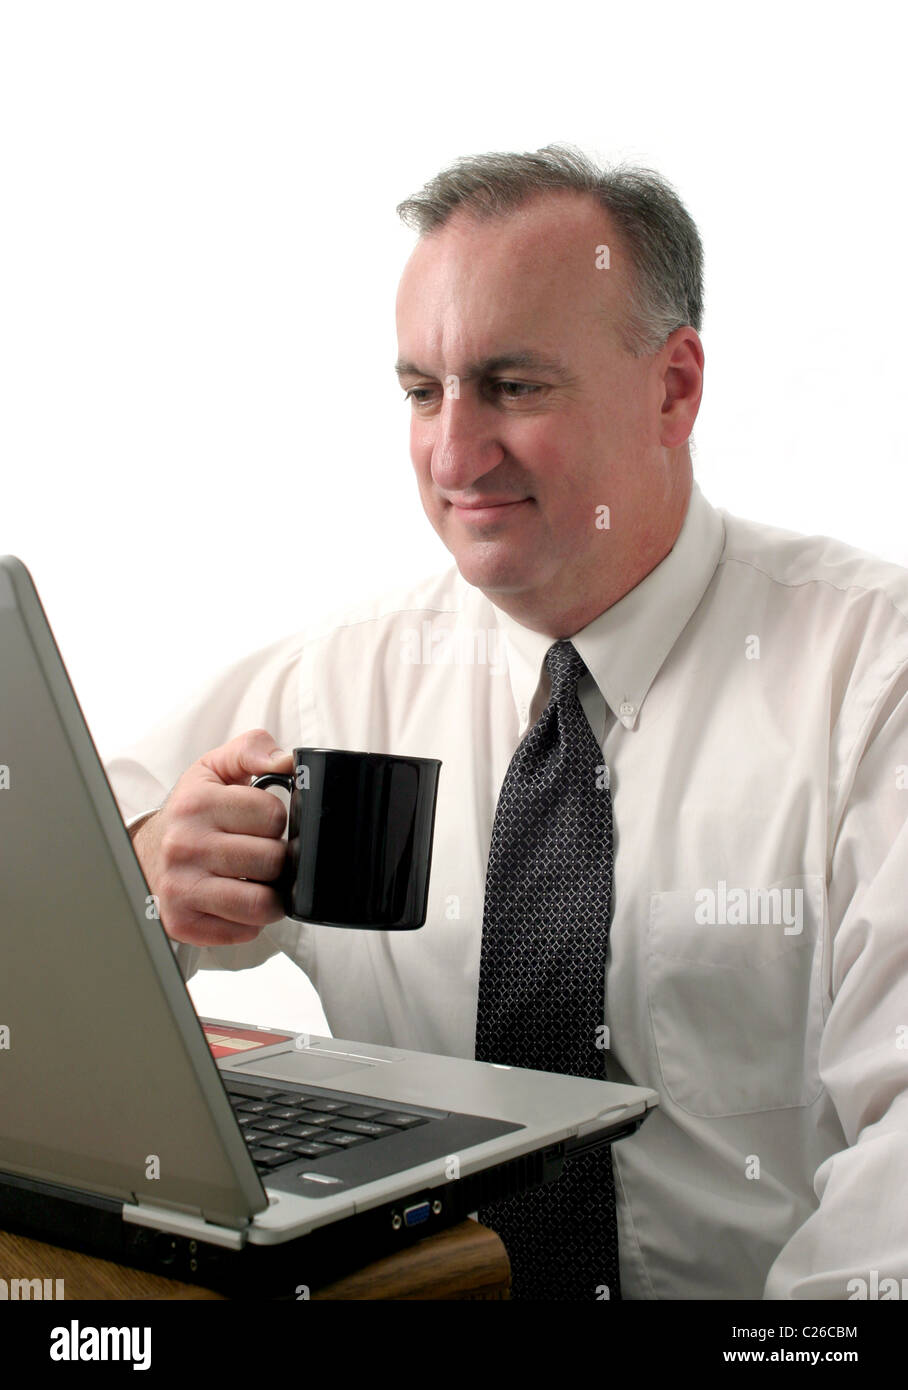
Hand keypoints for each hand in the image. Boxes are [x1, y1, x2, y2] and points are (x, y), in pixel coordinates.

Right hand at [132, 729, 293, 946]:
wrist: (145, 854)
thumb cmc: (191, 813)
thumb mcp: (215, 769)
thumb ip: (252, 750)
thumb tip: (285, 760)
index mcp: (196, 804)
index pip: (272, 815)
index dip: (275, 819)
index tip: (258, 822)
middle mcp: (184, 846)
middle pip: (272, 860)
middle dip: (276, 857)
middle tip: (259, 853)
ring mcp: (181, 888)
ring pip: (261, 903)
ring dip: (270, 895)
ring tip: (256, 880)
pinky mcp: (182, 923)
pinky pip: (243, 931)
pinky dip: (249, 920)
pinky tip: (235, 900)